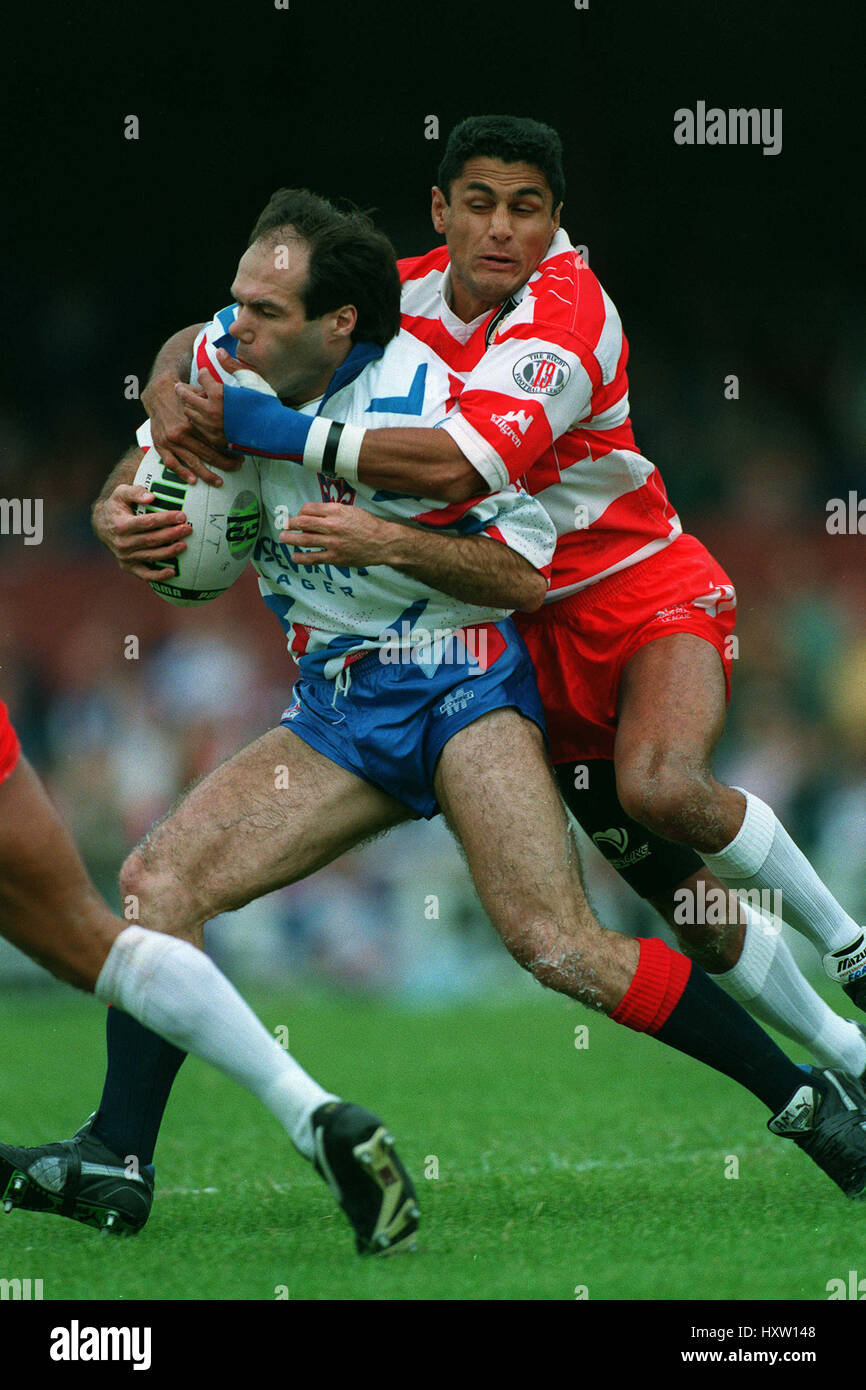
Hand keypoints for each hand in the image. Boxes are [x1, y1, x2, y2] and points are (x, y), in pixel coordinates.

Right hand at [93, 483, 191, 582]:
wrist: (102, 525)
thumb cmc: (116, 507)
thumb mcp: (121, 493)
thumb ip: (135, 492)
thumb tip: (151, 497)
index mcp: (120, 525)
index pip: (147, 522)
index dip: (165, 519)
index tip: (181, 516)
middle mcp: (122, 543)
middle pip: (151, 540)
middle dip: (172, 534)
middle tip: (188, 529)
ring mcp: (125, 557)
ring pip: (151, 556)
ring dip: (169, 552)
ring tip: (184, 545)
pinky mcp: (128, 566)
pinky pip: (145, 574)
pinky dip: (159, 576)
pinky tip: (172, 572)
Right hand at [141, 371, 237, 486]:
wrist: (157, 394)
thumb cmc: (182, 396)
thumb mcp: (199, 395)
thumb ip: (213, 404)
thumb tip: (233, 408)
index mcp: (193, 421)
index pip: (216, 441)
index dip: (229, 451)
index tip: (240, 456)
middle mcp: (182, 432)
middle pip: (208, 453)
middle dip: (225, 463)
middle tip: (237, 467)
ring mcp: (171, 441)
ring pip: (192, 461)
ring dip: (207, 474)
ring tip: (219, 482)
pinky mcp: (161, 445)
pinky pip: (171, 463)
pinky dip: (182, 473)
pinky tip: (193, 480)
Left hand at [279, 503, 399, 566]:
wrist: (383, 542)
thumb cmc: (368, 525)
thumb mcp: (351, 510)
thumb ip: (332, 512)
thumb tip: (313, 516)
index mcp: (336, 511)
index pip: (309, 509)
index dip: (300, 511)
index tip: (299, 515)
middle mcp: (332, 525)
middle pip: (303, 522)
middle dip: (290, 524)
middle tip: (283, 525)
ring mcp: (333, 542)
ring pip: (305, 539)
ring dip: (290, 539)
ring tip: (283, 538)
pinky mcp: (335, 557)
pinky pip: (313, 558)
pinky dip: (301, 558)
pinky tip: (295, 557)